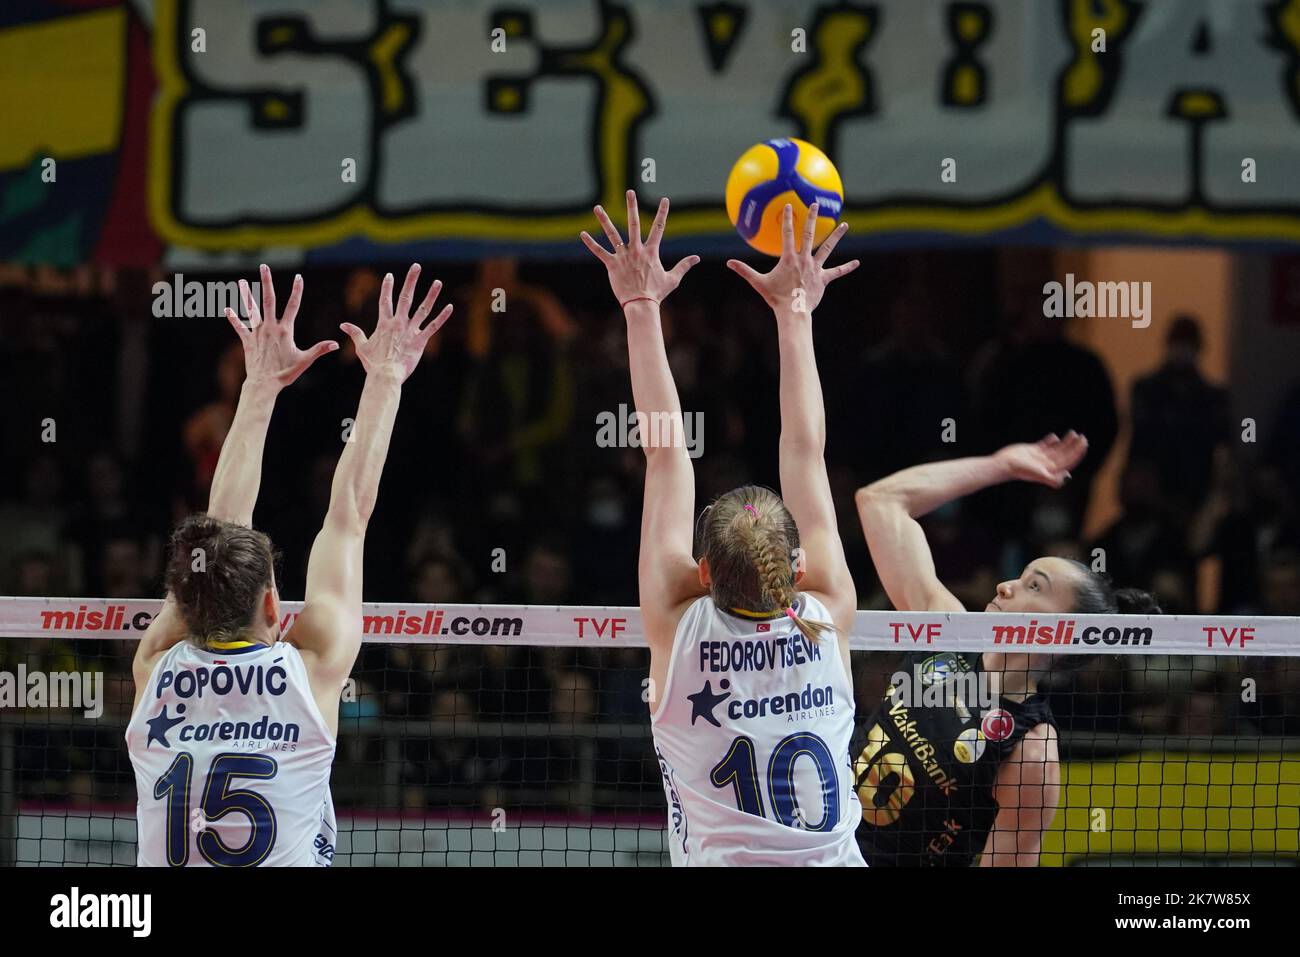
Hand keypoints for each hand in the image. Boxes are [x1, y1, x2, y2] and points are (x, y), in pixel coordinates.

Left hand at [223, 264, 337, 388]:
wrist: (264, 384)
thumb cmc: (285, 373)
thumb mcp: (305, 360)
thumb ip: (319, 349)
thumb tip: (335, 343)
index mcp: (285, 330)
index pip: (293, 306)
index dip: (297, 291)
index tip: (299, 277)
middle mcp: (270, 327)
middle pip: (268, 300)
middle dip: (267, 282)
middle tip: (264, 267)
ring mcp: (257, 333)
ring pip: (251, 310)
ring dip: (246, 295)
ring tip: (240, 281)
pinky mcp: (247, 341)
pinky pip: (239, 328)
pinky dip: (234, 319)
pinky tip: (227, 309)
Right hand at [339, 264, 452, 382]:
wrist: (385, 375)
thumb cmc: (373, 363)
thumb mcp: (361, 347)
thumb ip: (355, 333)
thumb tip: (343, 325)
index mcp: (384, 324)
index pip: (385, 301)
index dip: (387, 287)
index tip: (389, 275)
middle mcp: (398, 324)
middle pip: (405, 297)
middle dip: (411, 280)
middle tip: (416, 266)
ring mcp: (410, 331)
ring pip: (423, 309)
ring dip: (431, 295)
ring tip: (437, 282)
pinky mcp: (420, 341)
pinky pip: (433, 327)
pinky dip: (442, 317)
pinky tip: (450, 307)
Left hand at [580, 190, 699, 305]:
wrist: (641, 304)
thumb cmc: (657, 292)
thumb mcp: (673, 278)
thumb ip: (684, 266)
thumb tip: (697, 258)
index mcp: (651, 252)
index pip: (659, 228)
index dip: (663, 213)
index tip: (664, 199)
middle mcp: (636, 250)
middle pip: (634, 223)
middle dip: (632, 206)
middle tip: (630, 191)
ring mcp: (623, 256)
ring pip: (612, 234)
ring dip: (604, 220)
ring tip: (597, 207)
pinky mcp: (612, 265)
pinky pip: (600, 252)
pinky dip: (591, 243)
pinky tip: (583, 234)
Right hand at [727, 203, 857, 314]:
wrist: (793, 312)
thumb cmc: (776, 298)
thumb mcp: (758, 282)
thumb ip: (744, 270)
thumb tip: (728, 263)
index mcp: (789, 258)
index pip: (788, 233)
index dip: (788, 218)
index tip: (790, 205)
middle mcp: (804, 259)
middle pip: (810, 234)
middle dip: (813, 218)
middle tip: (817, 204)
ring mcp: (815, 268)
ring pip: (827, 248)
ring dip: (836, 236)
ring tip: (844, 225)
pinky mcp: (823, 279)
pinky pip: (837, 272)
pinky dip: (846, 267)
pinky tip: (857, 263)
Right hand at [996, 432, 1088, 487]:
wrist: (1004, 464)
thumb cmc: (1020, 469)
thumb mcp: (1038, 473)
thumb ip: (1052, 477)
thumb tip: (1066, 476)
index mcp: (1051, 470)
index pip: (1069, 461)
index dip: (1078, 452)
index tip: (1084, 444)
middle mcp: (1047, 465)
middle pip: (1065, 454)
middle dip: (1074, 446)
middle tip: (1082, 436)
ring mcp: (1040, 458)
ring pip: (1057, 449)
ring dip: (1065, 442)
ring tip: (1072, 433)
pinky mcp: (1032, 451)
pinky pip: (1045, 445)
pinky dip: (1051, 441)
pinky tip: (1054, 436)